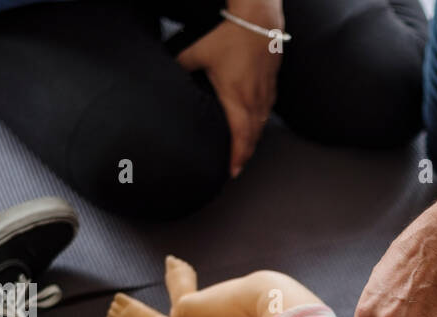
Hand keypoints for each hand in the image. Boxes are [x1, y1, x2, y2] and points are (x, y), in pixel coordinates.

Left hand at [177, 1, 283, 177]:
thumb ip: (181, 65)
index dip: (237, 157)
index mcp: (236, 98)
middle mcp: (254, 101)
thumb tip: (166, 76)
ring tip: (243, 154)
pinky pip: (266, 114)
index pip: (240, 137)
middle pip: (252, 138)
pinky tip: (254, 128)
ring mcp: (265, 95)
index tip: (232, 172)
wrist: (259, 23)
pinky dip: (260, 126)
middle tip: (235, 168)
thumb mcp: (199, 52)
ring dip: (252, 143)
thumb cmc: (231, 37)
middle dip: (244, 156)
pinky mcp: (271, 88)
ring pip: (261, 128)